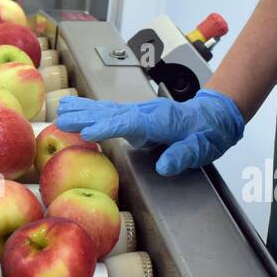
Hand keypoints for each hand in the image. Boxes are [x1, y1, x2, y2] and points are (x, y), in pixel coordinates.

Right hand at [55, 89, 244, 175]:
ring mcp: (139, 113)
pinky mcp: (135, 116)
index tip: (86, 133)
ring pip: (107, 110)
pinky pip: (109, 113)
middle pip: (111, 113)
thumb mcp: (202, 147)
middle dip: (86, 117)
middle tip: (62, 120)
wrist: (215, 116)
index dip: (107, 127)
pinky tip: (77, 112)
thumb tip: (165, 166)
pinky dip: (91, 112)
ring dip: (83, 111)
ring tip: (61, 111)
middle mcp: (145, 113)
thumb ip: (184, 155)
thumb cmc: (208, 134)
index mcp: (160, 120)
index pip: (129, 122)